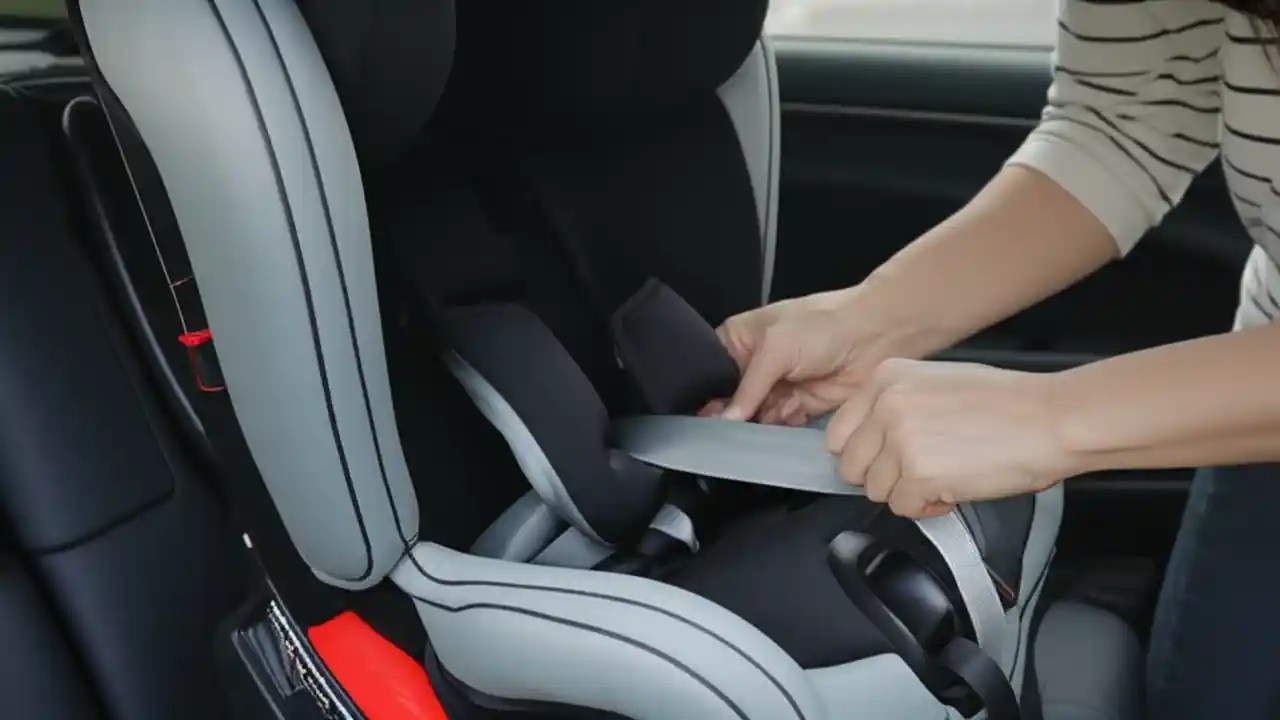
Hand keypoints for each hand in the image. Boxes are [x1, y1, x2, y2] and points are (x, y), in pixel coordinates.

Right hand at [701, 288, 908, 424]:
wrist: (876, 335)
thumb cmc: (822, 327)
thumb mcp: (776, 348)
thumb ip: (749, 387)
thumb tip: (725, 420)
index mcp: (739, 339)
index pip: (711, 371)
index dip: (705, 393)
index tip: (700, 417)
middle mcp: (754, 364)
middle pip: (729, 398)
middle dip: (730, 414)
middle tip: (725, 432)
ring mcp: (776, 386)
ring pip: (753, 416)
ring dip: (754, 425)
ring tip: (752, 431)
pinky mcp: (799, 406)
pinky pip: (779, 425)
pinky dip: (777, 430)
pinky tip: (777, 427)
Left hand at [824, 358, 1073, 517]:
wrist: (1051, 419)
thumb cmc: (1007, 403)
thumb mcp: (935, 383)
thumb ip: (895, 405)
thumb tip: (871, 440)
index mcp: (885, 379)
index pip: (839, 433)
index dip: (864, 454)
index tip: (886, 460)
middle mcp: (884, 405)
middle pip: (851, 466)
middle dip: (883, 477)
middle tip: (919, 473)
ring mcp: (898, 440)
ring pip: (876, 490)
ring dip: (908, 492)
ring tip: (945, 477)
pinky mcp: (918, 474)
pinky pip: (903, 508)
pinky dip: (928, 508)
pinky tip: (954, 490)